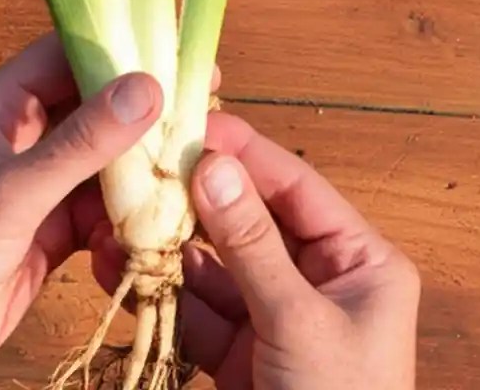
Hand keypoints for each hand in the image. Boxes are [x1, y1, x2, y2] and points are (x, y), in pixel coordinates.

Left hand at [0, 34, 165, 388]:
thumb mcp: (13, 192)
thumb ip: (81, 143)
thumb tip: (146, 89)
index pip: (60, 57)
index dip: (116, 49)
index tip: (174, 52)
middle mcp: (17, 141)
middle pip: (90, 109)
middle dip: (141, 114)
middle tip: (203, 110)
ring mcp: (34, 188)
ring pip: (100, 163)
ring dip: (141, 168)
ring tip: (194, 167)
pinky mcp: (48, 233)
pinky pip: (98, 211)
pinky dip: (127, 215)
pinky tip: (160, 220)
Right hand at [92, 114, 420, 389]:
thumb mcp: (300, 324)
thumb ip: (254, 247)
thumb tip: (214, 168)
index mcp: (361, 264)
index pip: (297, 188)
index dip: (246, 153)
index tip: (193, 123)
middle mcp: (321, 283)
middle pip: (250, 222)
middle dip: (195, 199)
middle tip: (142, 165)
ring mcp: (277, 320)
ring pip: (216, 267)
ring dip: (170, 245)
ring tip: (118, 214)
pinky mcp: (240, 357)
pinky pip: (199, 312)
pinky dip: (163, 293)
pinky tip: (123, 265)